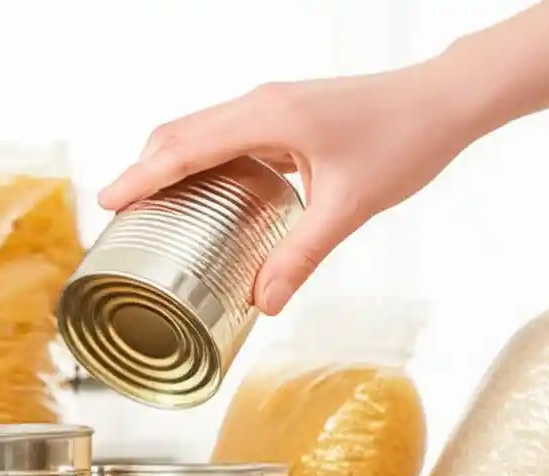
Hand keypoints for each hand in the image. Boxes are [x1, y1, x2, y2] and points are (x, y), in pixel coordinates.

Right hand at [99, 64, 481, 314]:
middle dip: (142, 170)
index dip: (141, 176)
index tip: (106, 203)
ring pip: (200, 130)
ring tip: (147, 207)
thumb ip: (302, 255)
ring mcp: (271, 107)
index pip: (184, 147)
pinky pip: (226, 136)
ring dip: (169, 164)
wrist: (443, 100)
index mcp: (268, 118)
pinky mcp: (283, 115)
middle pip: (180, 133)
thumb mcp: (349, 207)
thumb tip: (264, 302)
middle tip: (116, 215)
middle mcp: (261, 104)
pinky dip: (200, 162)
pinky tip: (202, 195)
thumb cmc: (403, 141)